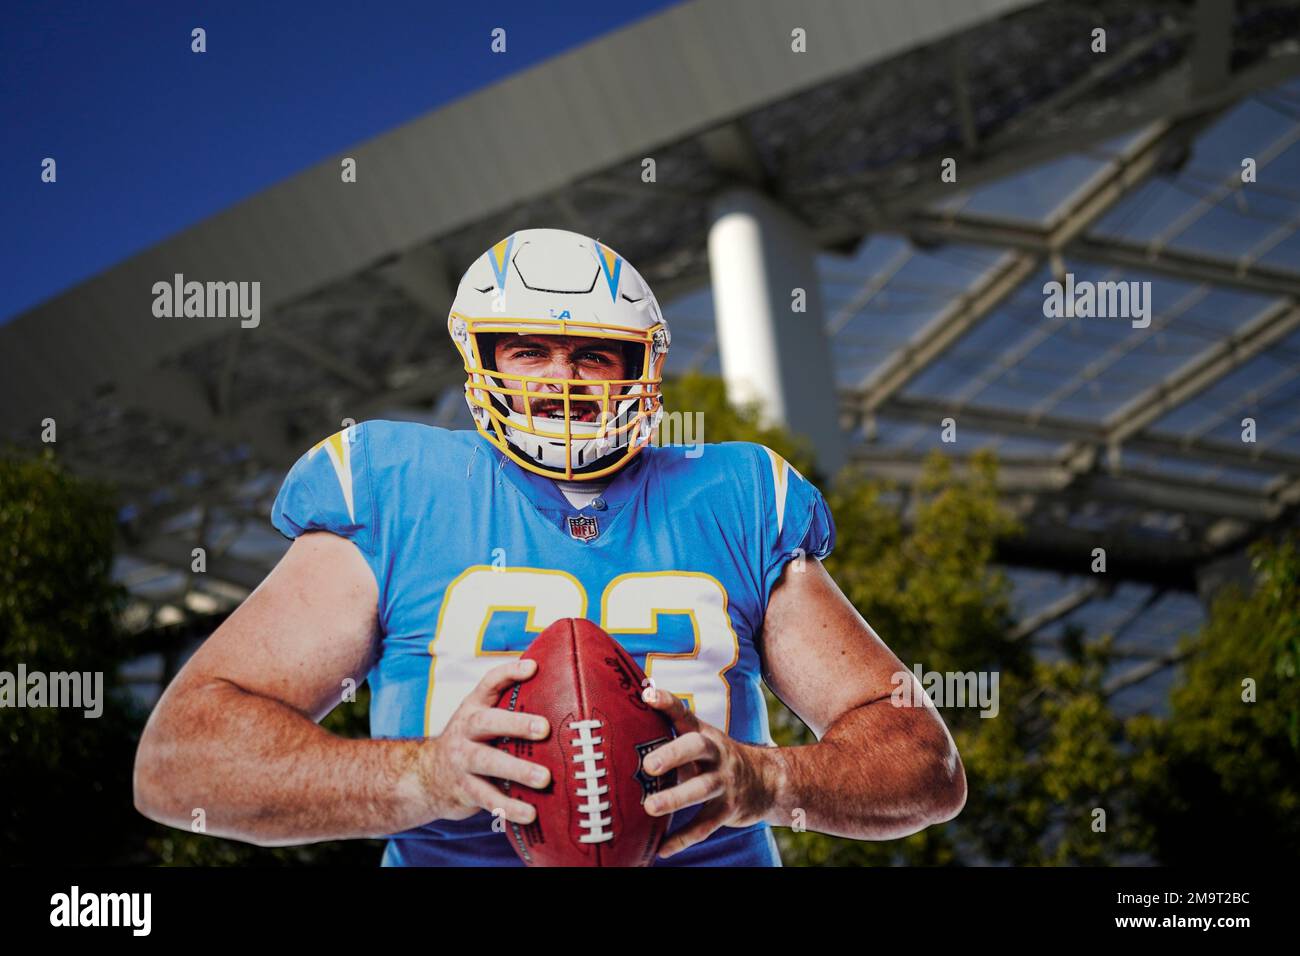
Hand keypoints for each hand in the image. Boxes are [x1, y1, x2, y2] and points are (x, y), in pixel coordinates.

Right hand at [418, 658, 551, 825]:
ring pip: (487, 762)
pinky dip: (509, 807)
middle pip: (487, 722)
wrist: (425, 777)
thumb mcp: (481, 720)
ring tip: (544, 778)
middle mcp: (465, 731)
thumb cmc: (470, 743)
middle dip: (516, 723)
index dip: (510, 673)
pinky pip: (487, 798)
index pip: (489, 683)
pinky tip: (530, 813)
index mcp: (473, 708)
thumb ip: (509, 709)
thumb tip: (562, 695)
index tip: (533, 668)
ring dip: (517, 769)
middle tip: (545, 728)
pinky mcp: (464, 790)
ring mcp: (462, 761)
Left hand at [639, 685, 780, 857]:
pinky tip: (662, 849)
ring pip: (700, 789)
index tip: (647, 694)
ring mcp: (723, 782)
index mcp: (703, 734)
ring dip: (675, 798)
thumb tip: (627, 721)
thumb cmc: (717, 758)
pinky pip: (703, 826)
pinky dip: (682, 838)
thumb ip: (670, 733)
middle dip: (672, 753)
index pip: (683, 713)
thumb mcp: (701, 740)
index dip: (666, 702)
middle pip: (695, 747)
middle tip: (648, 764)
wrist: (767, 781)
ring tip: (650, 807)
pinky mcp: (727, 810)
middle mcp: (715, 754)